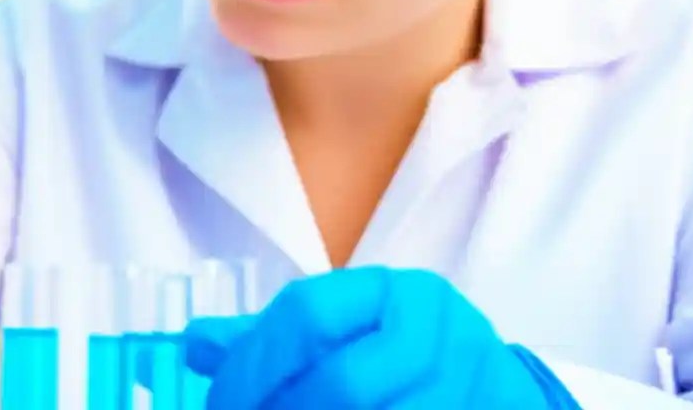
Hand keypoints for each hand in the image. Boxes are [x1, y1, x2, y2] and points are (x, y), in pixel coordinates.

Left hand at [185, 267, 580, 408]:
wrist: (499, 392)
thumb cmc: (403, 362)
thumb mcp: (343, 334)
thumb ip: (270, 338)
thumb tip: (193, 343)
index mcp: (393, 293)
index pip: (308, 313)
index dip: (253, 364)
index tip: (219, 402)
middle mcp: (435, 331)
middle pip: (343, 382)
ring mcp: (465, 384)